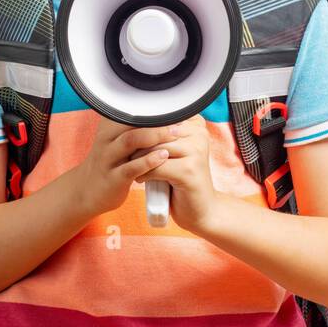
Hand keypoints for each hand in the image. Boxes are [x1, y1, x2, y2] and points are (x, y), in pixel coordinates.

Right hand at [70, 115, 178, 217]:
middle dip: (158, 119)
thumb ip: (137, 127)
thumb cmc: (112, 162)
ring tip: (176, 134)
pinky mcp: (112, 178)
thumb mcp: (119, 140)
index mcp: (109, 127)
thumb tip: (168, 112)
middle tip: (181, 118)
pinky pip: (130, 168)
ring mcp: (108, 159)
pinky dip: (148, 161)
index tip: (177, 107)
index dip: (155, 108)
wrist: (88, 191)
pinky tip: (163, 157)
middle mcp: (106, 139)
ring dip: (155, 136)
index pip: (132, 111)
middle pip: (131, 122)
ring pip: (130, 141)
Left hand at [129, 113, 214, 233]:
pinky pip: (157, 167)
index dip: (143, 126)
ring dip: (138, 160)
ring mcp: (196, 152)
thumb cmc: (182, 180)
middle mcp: (199, 135)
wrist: (200, 210)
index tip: (130, 138)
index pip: (162, 116)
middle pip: (157, 131)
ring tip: (133, 167)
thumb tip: (130, 121)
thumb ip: (162, 136)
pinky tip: (141, 179)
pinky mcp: (189, 171)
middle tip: (127, 155)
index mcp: (197, 125)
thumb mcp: (174, 152)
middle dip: (138, 143)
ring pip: (155, 149)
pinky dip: (145, 174)